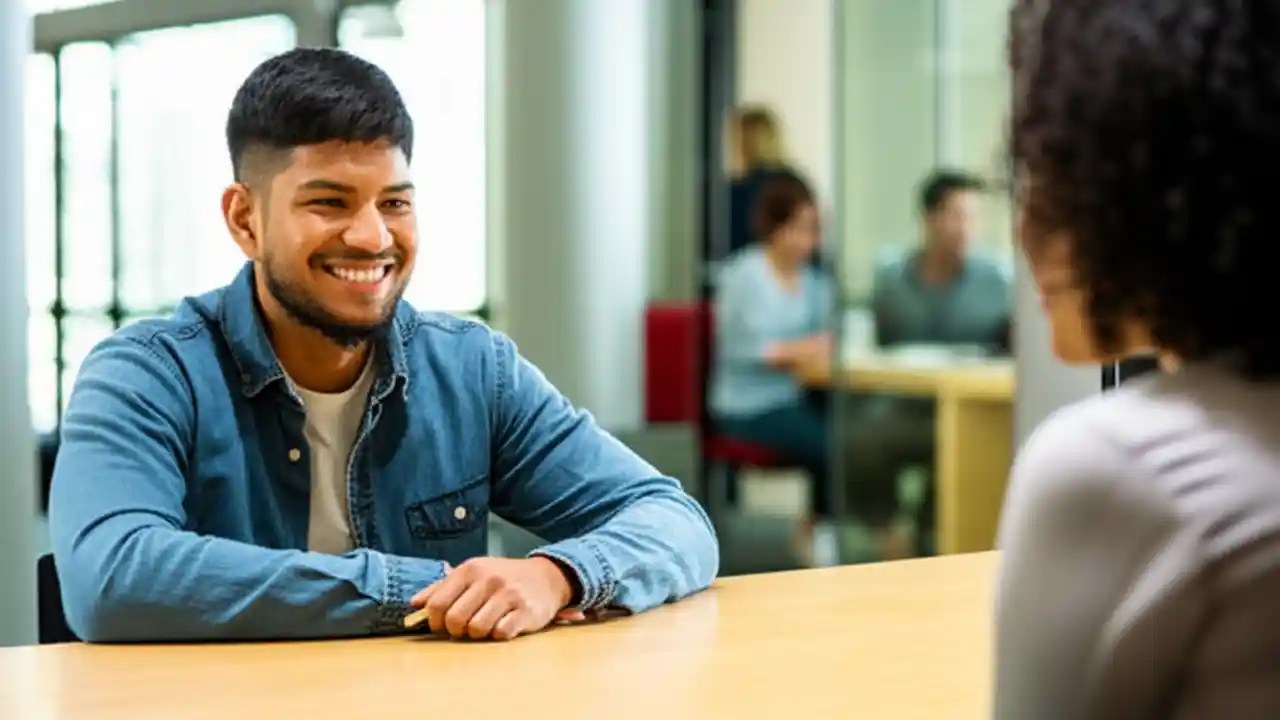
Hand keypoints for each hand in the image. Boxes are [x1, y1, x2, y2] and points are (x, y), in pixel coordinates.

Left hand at [408, 557, 574, 640]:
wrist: (546, 577)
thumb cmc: (502, 578)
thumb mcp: (472, 574)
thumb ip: (442, 588)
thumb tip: (414, 604)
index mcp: (470, 569)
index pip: (437, 604)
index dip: (435, 621)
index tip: (442, 625)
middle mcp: (489, 579)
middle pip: (455, 620)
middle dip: (456, 630)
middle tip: (465, 628)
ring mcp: (508, 595)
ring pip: (476, 629)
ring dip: (478, 634)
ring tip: (485, 625)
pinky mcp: (526, 611)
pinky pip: (501, 633)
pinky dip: (498, 635)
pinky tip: (504, 625)